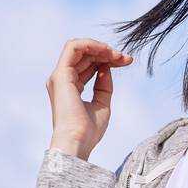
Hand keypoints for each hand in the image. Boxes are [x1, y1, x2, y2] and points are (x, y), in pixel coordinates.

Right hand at [45, 38, 133, 159]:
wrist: (78, 142)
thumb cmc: (88, 131)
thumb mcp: (102, 104)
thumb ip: (103, 85)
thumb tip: (106, 68)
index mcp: (70, 88)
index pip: (88, 65)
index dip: (108, 60)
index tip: (126, 61)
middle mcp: (63, 80)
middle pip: (85, 56)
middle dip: (108, 53)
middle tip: (126, 58)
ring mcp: (60, 76)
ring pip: (79, 48)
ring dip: (101, 48)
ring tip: (118, 55)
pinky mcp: (60, 74)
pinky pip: (73, 47)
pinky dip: (91, 44)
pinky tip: (106, 51)